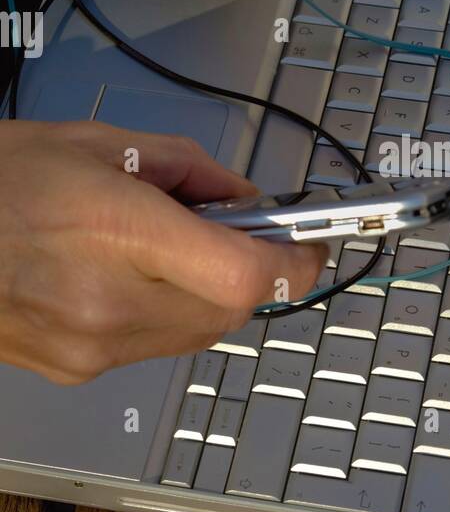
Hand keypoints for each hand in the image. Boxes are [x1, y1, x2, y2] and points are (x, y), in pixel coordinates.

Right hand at [0, 121, 325, 383]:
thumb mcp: (94, 142)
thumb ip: (185, 168)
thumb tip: (241, 196)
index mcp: (119, 231)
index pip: (247, 274)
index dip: (296, 262)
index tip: (310, 244)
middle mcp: (110, 302)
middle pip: (234, 309)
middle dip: (250, 272)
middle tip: (237, 232)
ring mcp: (92, 346)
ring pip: (200, 333)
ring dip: (208, 293)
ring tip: (163, 247)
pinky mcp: (76, 370)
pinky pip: (154, 346)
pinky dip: (163, 313)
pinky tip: (126, 276)